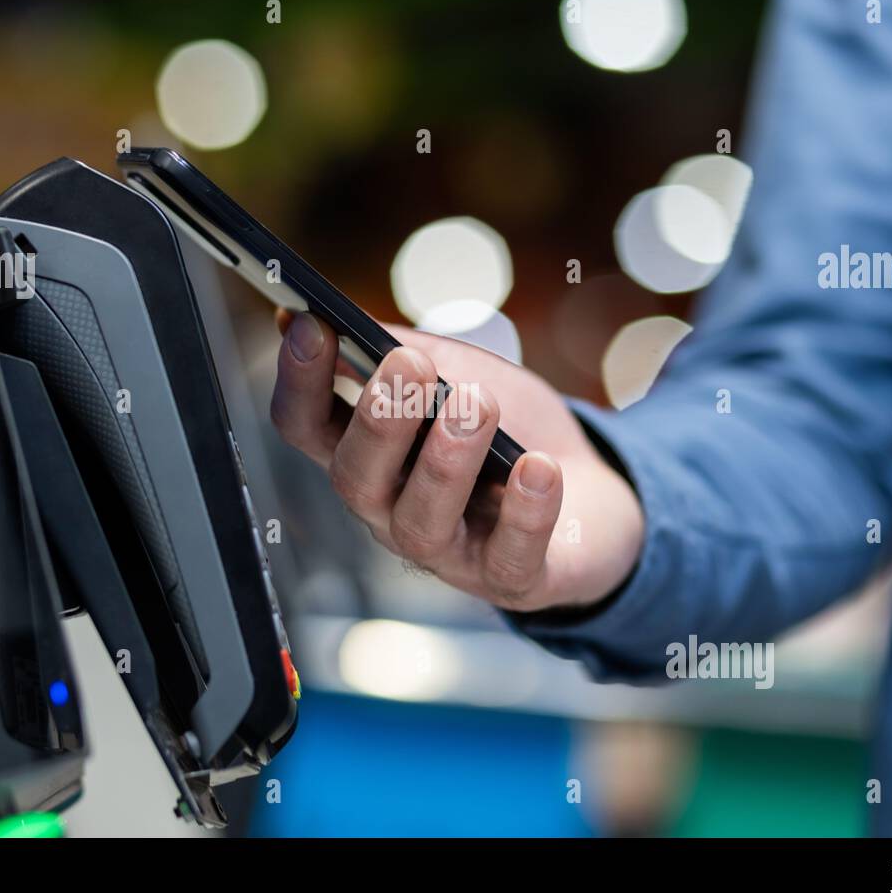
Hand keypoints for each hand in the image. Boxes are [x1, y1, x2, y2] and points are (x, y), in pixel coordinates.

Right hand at [269, 311, 643, 611]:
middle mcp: (391, 509)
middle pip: (355, 479)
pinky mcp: (510, 577)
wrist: (592, 489)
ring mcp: (447, 551)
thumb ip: (396, 350)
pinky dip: (525, 511)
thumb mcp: (454, 375)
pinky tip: (538, 467)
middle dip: (378, 421)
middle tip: (410, 366)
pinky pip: (508, 556)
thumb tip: (319, 315)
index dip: (299, 381)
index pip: (306, 427)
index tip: (311, 326)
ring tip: (478, 404)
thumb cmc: (508, 430)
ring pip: (422, 522)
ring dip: (446, 460)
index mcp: (368, 455)